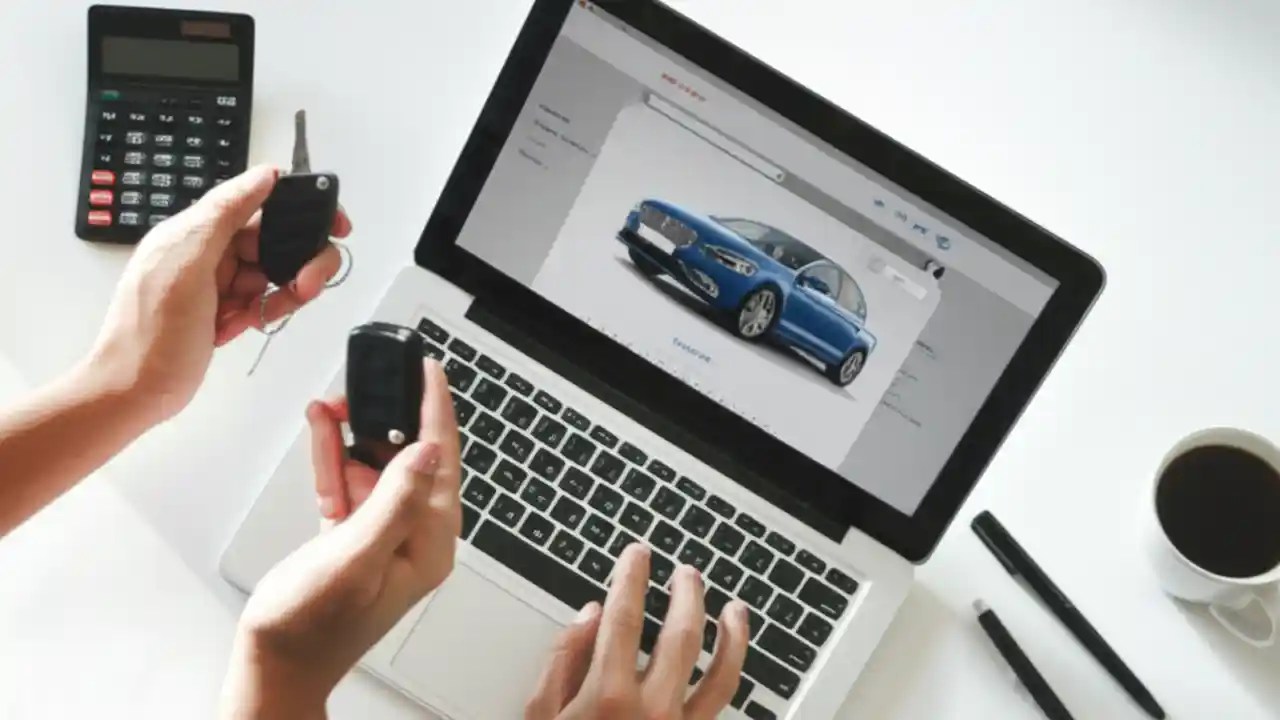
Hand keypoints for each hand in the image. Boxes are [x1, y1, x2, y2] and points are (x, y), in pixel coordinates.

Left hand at [87, 165, 352, 421]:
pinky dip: (264, 312)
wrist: (132, 393)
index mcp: (196, 229)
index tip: (337, 226)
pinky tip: (243, 327)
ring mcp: (216, 282)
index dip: (301, 208)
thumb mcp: (188, 264)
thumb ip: (225, 214)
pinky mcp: (223, 310)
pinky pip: (262, 300)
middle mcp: (208, 250)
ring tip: (266, 316)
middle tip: (307, 287)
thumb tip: (267, 173)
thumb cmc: (153, 332)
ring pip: (274, 272)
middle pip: (275, 240)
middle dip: (300, 260)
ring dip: (283, 293)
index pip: (261, 201)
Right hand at [220, 361, 460, 716]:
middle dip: (386, 415)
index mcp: (428, 543)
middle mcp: (412, 536)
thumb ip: (394, 503)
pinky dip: (333, 455)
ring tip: (330, 403)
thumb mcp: (357, 558)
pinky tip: (321, 428)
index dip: (436, 410)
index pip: (441, 461)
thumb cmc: (312, 629)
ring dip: (351, 432)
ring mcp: (382, 534)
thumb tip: (426, 453)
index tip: (430, 370)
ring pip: (374, 464)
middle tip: (366, 380)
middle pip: (410, 455)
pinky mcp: (352, 535)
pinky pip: (348, 482)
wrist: (273, 664)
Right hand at [525, 546, 750, 719]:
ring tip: (732, 606)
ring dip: (730, 633)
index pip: (626, 616)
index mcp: (608, 696)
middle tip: (685, 571)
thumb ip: (562, 661)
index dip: (633, 577)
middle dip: (686, 594)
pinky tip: (734, 655)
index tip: (637, 555)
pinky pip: (723, 705)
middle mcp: (652, 710)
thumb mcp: (538, 716)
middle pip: (681, 635)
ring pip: (720, 671)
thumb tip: (589, 616)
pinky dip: (733, 673)